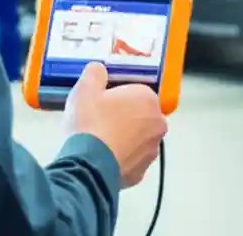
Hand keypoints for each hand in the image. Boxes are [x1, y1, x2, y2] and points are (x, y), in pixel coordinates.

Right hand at [66, 62, 167, 187]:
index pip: (135, 91)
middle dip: (123, 117)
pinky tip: (101, 157)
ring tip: (98, 140)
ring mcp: (151, 150)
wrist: (89, 166)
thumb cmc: (91, 123)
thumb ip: (95, 73)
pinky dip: (120, 157)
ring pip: (137, 138)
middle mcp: (157, 124)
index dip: (116, 95)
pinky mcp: (142, 172)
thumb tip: (98, 70)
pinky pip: (131, 159)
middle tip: (98, 120)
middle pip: (139, 115)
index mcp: (148, 99)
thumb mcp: (85, 89)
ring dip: (123, 138)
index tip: (101, 101)